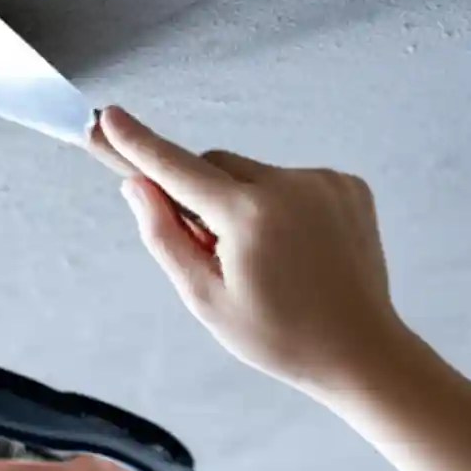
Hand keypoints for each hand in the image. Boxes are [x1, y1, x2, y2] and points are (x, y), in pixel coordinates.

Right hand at [96, 106, 406, 392]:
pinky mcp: (348, 185)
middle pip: (215, 166)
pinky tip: (296, 247)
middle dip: (201, 195)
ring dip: (242, 200)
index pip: (177, 168)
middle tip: (212, 248)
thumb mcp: (205, 298)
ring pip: (252, 172)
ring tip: (266, 256)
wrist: (362, 353)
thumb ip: (164, 236)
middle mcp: (290, 185)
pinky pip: (291, 179)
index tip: (108, 117)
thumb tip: (135, 185)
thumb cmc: (278, 336)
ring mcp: (325, 182)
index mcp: (249, 216)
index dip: (138, 144)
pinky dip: (279, 203)